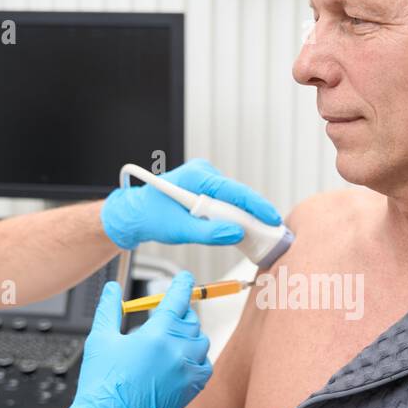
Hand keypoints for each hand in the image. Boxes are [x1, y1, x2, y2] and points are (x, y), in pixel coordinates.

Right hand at [57, 273, 210, 407]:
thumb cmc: (103, 384)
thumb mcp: (100, 339)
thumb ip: (109, 309)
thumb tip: (112, 288)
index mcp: (156, 336)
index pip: (177, 300)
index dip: (183, 286)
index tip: (187, 278)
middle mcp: (177, 352)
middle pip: (190, 320)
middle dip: (180, 313)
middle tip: (167, 315)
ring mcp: (187, 372)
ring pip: (201, 341)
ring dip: (190, 335)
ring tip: (172, 338)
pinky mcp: (191, 389)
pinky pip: (205, 366)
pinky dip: (198, 358)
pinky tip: (182, 359)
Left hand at [100, 158, 281, 248]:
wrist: (135, 215)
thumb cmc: (151, 218)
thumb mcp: (179, 230)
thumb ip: (209, 233)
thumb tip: (236, 234)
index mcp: (196, 176)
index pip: (233, 190)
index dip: (255, 205)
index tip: (271, 217)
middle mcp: (203, 173)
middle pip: (237, 195)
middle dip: (253, 214)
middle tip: (270, 232)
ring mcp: (206, 179)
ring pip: (233, 200)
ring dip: (243, 218)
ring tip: (258, 234)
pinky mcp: (207, 189)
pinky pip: (226, 203)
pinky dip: (233, 217)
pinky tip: (240, 230)